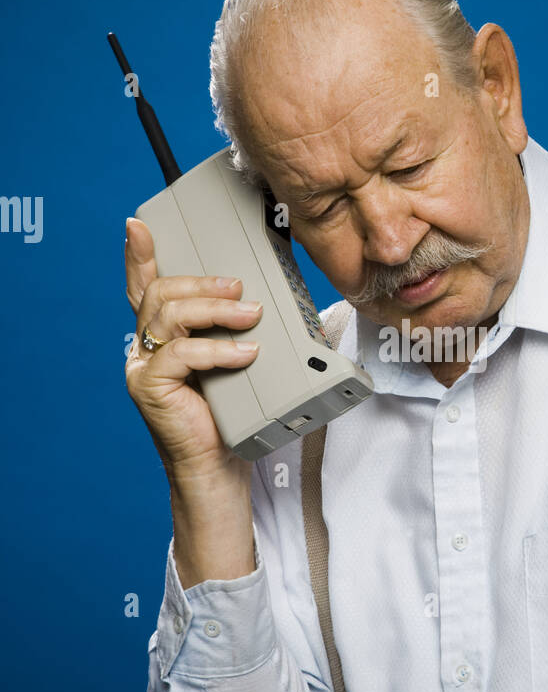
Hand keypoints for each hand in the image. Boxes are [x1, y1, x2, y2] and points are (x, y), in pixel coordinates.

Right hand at [125, 216, 262, 481]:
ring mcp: (143, 365)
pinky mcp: (148, 386)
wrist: (219, 465)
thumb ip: (235, 331)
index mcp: (164, 335)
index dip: (139, 255)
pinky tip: (245, 354)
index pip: (145, 287)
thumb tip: (266, 302)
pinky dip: (217, 350)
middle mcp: (146, 346)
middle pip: (162, 294)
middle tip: (239, 287)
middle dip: (202, 284)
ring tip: (250, 315)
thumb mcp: (235, 361)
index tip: (140, 226)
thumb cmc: (231, 414)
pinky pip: (180, 354)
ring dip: (215, 309)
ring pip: (169, 315)